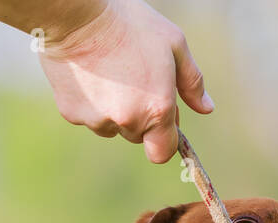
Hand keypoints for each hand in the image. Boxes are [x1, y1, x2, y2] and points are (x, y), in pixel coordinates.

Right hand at [38, 0, 212, 163]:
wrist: (76, 14)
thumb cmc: (130, 23)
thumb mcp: (173, 43)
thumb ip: (191, 82)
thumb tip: (206, 108)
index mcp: (157, 109)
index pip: (162, 152)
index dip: (164, 138)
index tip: (162, 118)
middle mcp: (127, 121)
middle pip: (137, 136)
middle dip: (140, 117)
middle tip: (134, 79)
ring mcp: (97, 120)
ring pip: (110, 126)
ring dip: (113, 109)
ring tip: (110, 72)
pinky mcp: (71, 114)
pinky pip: (87, 116)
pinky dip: (90, 101)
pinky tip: (90, 72)